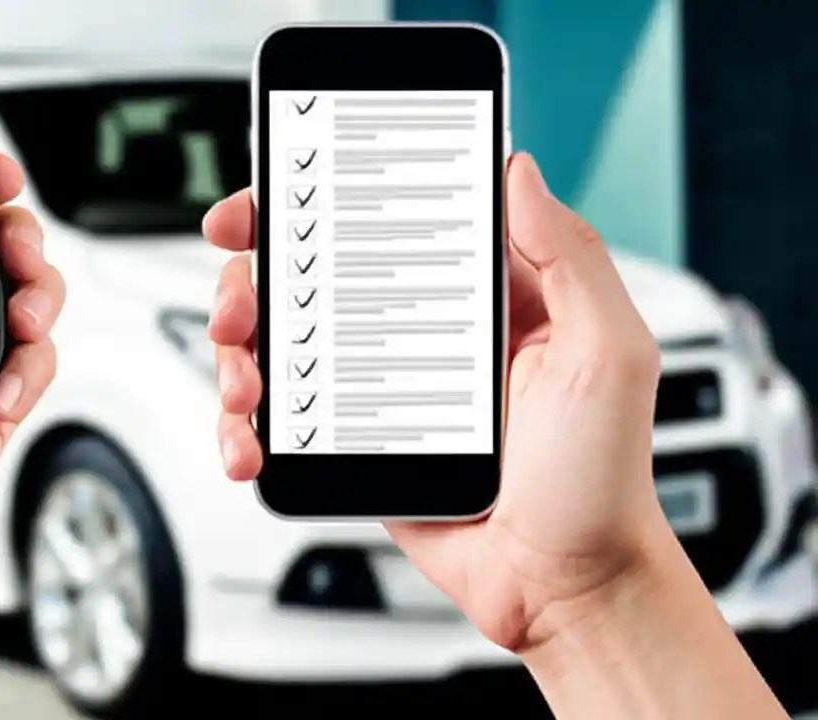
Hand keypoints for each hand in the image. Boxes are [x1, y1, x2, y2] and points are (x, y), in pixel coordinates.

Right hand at [206, 153, 674, 651]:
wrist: (561, 584)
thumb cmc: (598, 478)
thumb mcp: (609, 353)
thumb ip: (570, 256)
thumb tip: (517, 171)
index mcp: (475, 293)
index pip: (383, 214)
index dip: (316, 192)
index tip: (272, 192)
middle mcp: (415, 330)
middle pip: (306, 274)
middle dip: (250, 278)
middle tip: (241, 307)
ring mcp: (373, 389)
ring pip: (277, 345)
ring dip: (237, 357)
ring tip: (247, 390)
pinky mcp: (349, 444)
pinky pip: (278, 422)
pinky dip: (244, 430)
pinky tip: (251, 447)